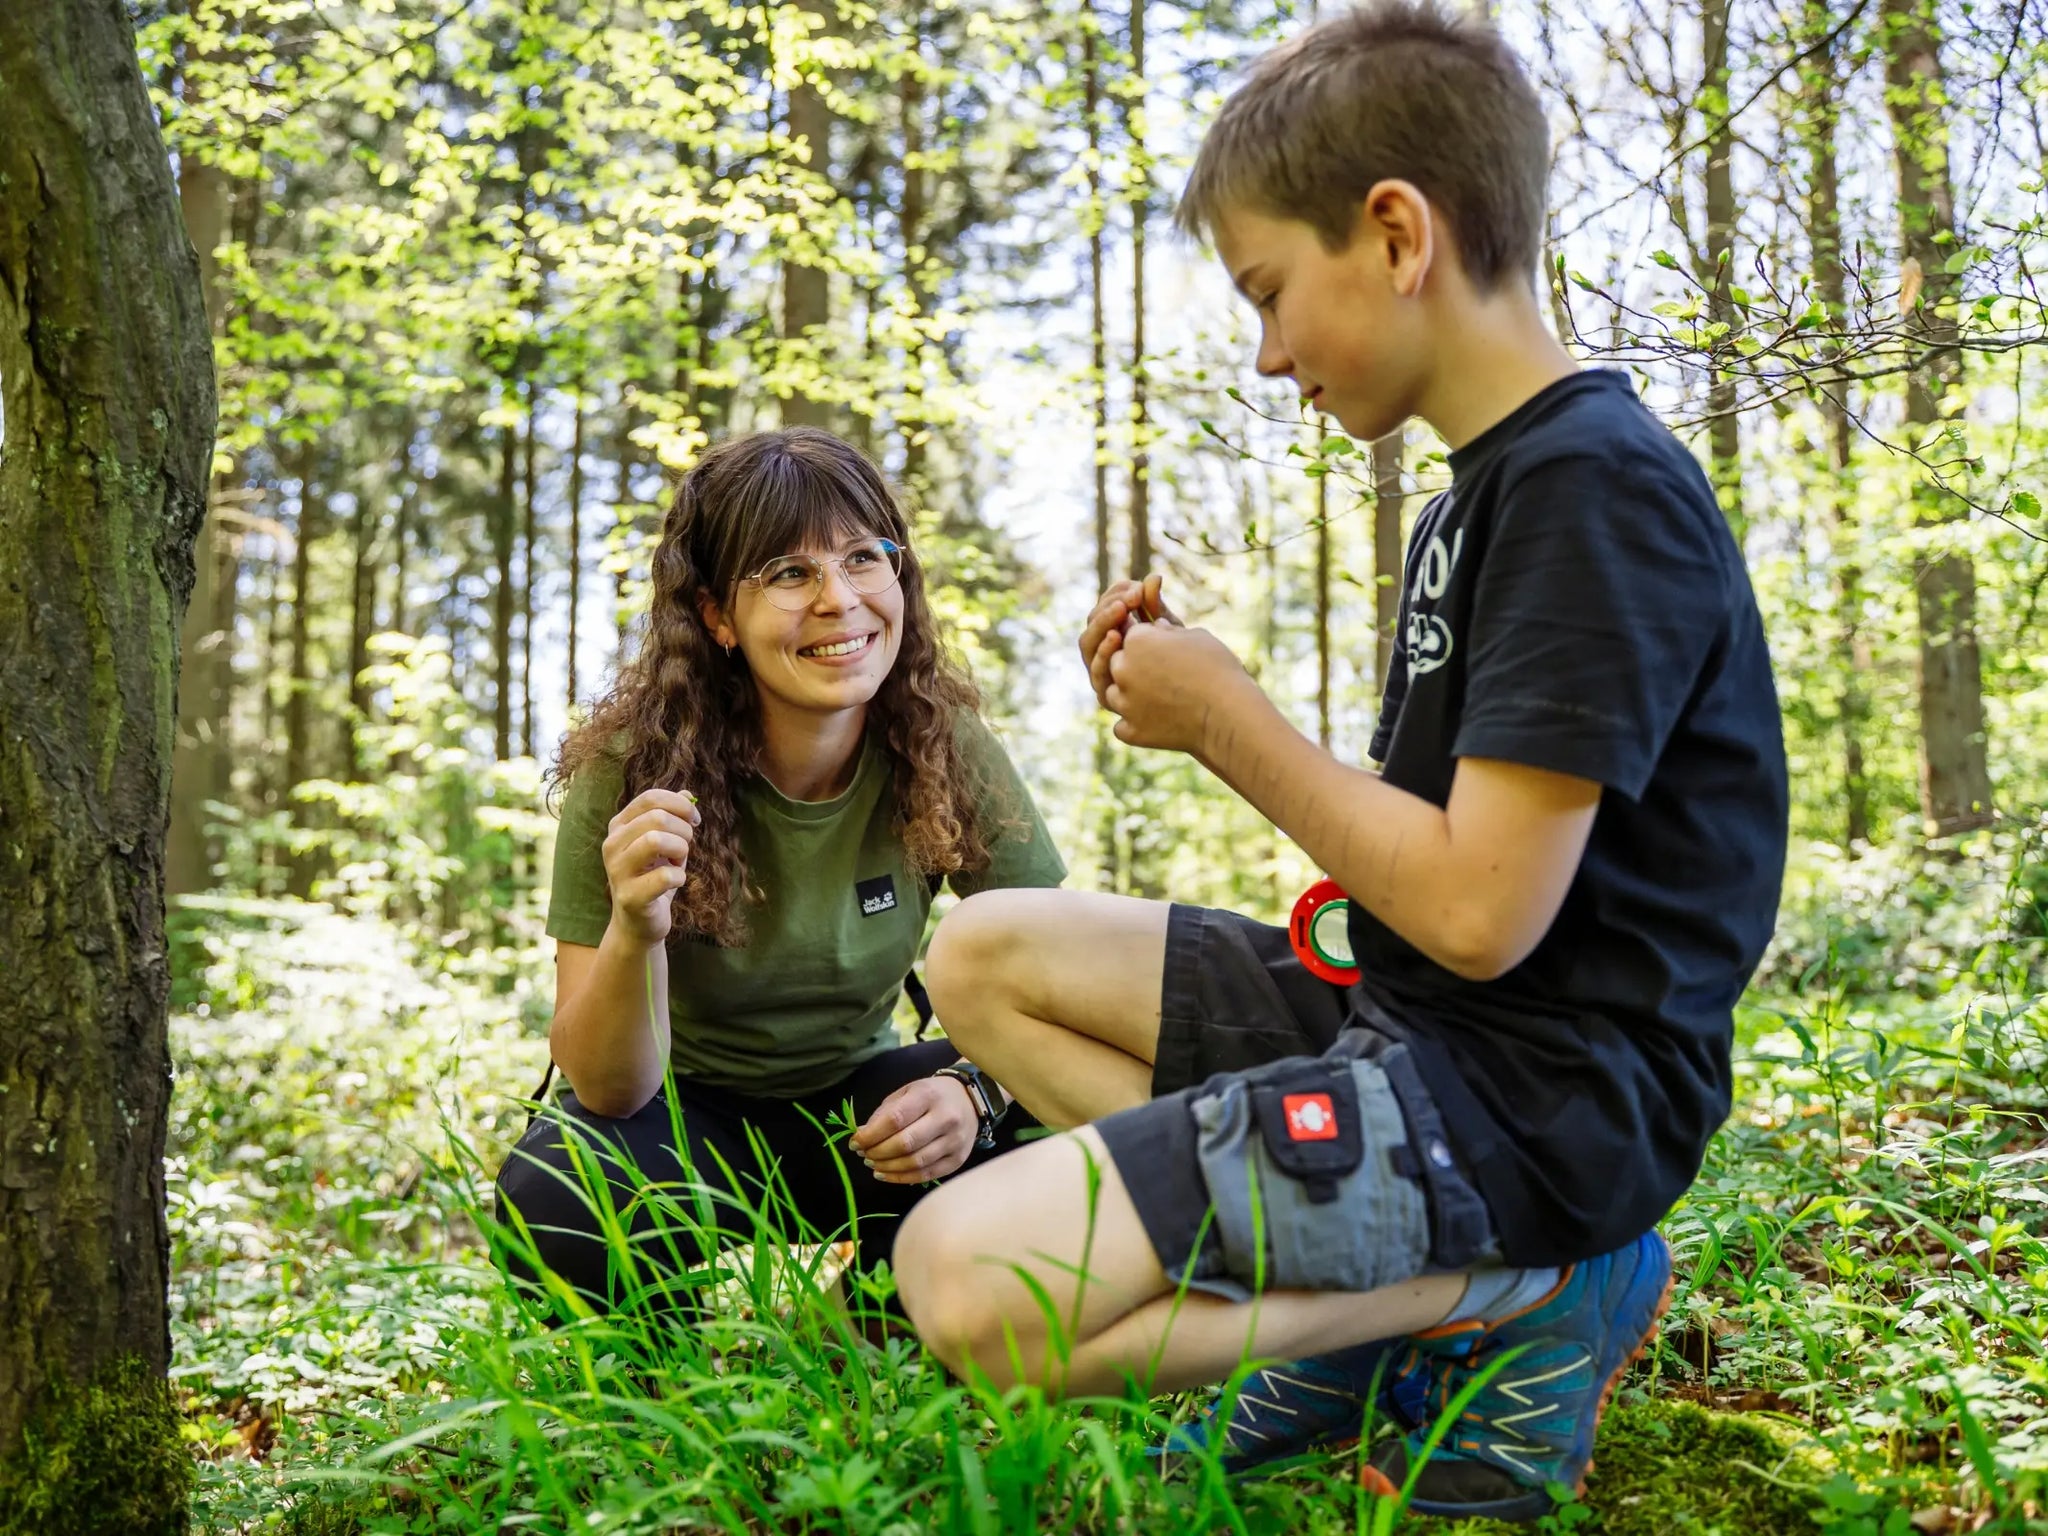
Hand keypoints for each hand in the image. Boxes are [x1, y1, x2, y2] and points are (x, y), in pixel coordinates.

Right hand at [603, 788, 700, 946]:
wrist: (639, 923)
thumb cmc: (654, 877)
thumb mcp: (665, 842)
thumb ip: (673, 816)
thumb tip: (688, 794)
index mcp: (619, 826)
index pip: (650, 798)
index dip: (680, 804)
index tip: (694, 820)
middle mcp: (612, 845)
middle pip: (657, 817)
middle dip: (683, 830)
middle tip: (685, 847)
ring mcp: (617, 871)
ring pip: (656, 840)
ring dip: (680, 850)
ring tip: (677, 862)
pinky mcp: (629, 896)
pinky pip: (665, 876)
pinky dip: (680, 877)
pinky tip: (674, 883)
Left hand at [849, 1076, 980, 1184]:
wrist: (970, 1100)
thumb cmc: (931, 1096)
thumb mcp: (907, 1092)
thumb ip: (885, 1113)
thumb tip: (863, 1136)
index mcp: (928, 1096)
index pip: (895, 1119)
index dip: (871, 1135)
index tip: (855, 1142)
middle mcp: (945, 1118)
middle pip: (905, 1143)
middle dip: (878, 1153)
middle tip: (864, 1155)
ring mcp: (954, 1140)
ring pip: (915, 1162)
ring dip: (888, 1167)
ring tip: (873, 1165)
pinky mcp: (958, 1159)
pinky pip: (926, 1175)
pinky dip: (902, 1178)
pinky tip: (886, 1174)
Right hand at [1079, 573, 1181, 708]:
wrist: (1200, 703)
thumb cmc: (1184, 665)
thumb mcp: (1169, 631)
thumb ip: (1157, 607)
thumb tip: (1153, 577)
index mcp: (1116, 632)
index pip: (1105, 607)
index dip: (1117, 593)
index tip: (1138, 586)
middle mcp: (1104, 652)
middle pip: (1093, 623)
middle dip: (1108, 607)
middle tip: (1130, 598)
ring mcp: (1102, 673)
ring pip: (1087, 644)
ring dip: (1101, 624)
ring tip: (1120, 609)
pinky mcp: (1107, 695)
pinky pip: (1097, 672)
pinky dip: (1103, 652)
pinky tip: (1118, 637)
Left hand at [1101, 619, 1253, 754]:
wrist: (1229, 714)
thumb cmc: (1218, 669)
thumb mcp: (1196, 637)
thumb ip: (1168, 631)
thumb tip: (1156, 626)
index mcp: (1137, 640)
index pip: (1132, 637)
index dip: (1152, 644)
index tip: (1172, 654)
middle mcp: (1122, 669)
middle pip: (1118, 664)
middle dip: (1136, 668)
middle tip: (1167, 677)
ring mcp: (1124, 703)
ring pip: (1114, 695)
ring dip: (1131, 696)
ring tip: (1163, 699)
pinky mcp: (1130, 731)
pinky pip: (1122, 726)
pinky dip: (1136, 725)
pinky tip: (1157, 722)